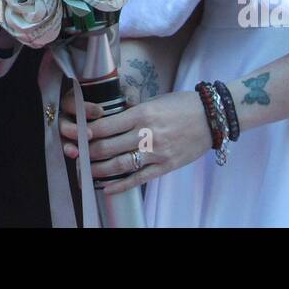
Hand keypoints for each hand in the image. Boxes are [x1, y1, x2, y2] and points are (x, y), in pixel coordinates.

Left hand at [59, 90, 211, 193]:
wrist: (212, 117)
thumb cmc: (183, 105)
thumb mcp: (155, 100)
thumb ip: (133, 110)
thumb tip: (111, 115)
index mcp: (142, 114)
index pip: (106, 126)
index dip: (87, 132)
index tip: (77, 134)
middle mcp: (146, 134)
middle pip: (108, 147)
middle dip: (88, 153)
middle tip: (76, 155)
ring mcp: (156, 153)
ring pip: (120, 165)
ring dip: (99, 170)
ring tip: (85, 172)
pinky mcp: (165, 166)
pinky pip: (139, 179)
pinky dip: (120, 185)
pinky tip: (106, 188)